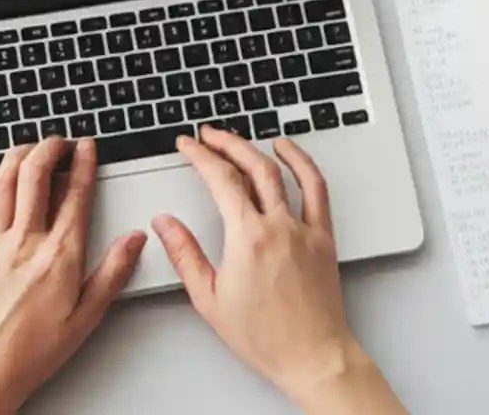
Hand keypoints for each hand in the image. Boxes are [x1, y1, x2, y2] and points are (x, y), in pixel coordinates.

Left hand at [0, 138, 145, 414]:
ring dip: (18, 157)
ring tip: (31, 145)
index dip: (83, 164)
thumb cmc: (36, 350)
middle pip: (35, 178)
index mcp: (60, 256)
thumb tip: (136, 239)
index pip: (75, 195)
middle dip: (49, 149)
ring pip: (3, 185)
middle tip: (60, 140)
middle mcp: (25, 243)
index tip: (88, 146)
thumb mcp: (89, 316)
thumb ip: (114, 272)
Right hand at [155, 127, 405, 414]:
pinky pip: (316, 189)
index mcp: (246, 238)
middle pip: (251, 167)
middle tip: (206, 134)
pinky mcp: (324, 236)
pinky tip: (289, 151)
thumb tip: (164, 223)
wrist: (311, 354)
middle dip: (225, 143)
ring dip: (257, 148)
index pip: (220, 180)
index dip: (200, 155)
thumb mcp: (209, 298)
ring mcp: (304, 228)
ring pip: (281, 173)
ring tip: (237, 137)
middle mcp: (277, 226)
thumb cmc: (264, 336)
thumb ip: (184, 254)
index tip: (187, 145)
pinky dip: (303, 164)